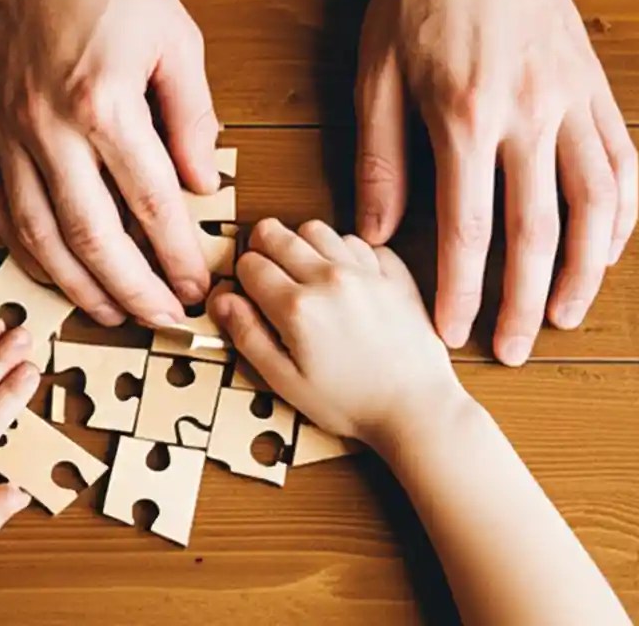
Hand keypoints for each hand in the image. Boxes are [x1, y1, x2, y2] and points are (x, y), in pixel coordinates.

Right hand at [0, 0, 219, 327]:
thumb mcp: (175, 36)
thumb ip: (191, 116)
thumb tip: (200, 186)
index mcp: (102, 102)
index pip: (148, 205)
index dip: (176, 258)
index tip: (197, 287)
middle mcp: (45, 127)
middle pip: (89, 238)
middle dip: (130, 292)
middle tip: (161, 319)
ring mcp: (1, 133)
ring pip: (36, 235)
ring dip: (75, 286)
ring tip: (109, 313)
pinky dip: (21, 250)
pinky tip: (49, 271)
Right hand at [210, 218, 465, 446]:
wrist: (416, 409)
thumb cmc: (352, 404)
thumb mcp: (285, 382)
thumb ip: (248, 336)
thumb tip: (222, 301)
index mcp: (297, 307)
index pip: (250, 264)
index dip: (241, 275)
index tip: (247, 291)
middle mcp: (329, 279)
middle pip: (278, 234)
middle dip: (263, 246)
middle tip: (266, 270)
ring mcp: (365, 273)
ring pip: (319, 229)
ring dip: (303, 243)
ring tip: (303, 271)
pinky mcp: (394, 276)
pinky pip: (362, 243)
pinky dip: (347, 252)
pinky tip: (345, 277)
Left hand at [355, 0, 638, 364]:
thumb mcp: (375, 76)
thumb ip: (379, 159)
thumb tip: (375, 234)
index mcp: (466, 114)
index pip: (469, 227)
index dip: (462, 289)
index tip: (453, 331)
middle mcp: (530, 113)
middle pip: (538, 230)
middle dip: (522, 300)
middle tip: (511, 350)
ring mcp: (572, 99)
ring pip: (596, 202)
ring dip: (584, 269)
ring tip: (565, 315)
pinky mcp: (594, 86)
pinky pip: (621, 161)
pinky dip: (620, 213)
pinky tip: (605, 249)